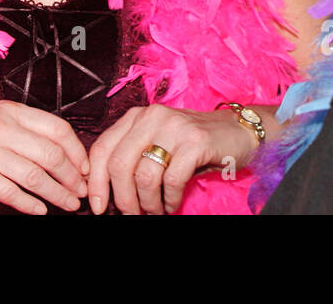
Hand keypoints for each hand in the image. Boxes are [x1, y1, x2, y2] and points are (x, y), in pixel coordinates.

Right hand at [0, 100, 89, 214]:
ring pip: (34, 176)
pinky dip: (29, 204)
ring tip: (69, 204)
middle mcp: (0, 128)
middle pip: (50, 154)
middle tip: (82, 191)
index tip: (85, 167)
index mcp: (10, 111)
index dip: (77, 151)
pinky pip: (9, 192)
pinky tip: (40, 210)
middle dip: (72, 177)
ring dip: (57, 194)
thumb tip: (61, 150)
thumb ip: (24, 128)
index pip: (56, 128)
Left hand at [86, 104, 256, 214]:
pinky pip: (172, 180)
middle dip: (122, 198)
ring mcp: (174, 127)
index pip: (102, 148)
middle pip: (119, 164)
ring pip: (144, 176)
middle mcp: (151, 117)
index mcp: (136, 117)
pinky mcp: (195, 142)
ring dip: (147, 203)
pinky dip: (169, 200)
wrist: (237, 132)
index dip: (95, 181)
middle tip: (130, 215)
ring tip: (154, 211)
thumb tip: (106, 191)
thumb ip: (131, 157)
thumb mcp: (156, 142)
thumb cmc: (191, 143)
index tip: (98, 205)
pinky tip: (172, 204)